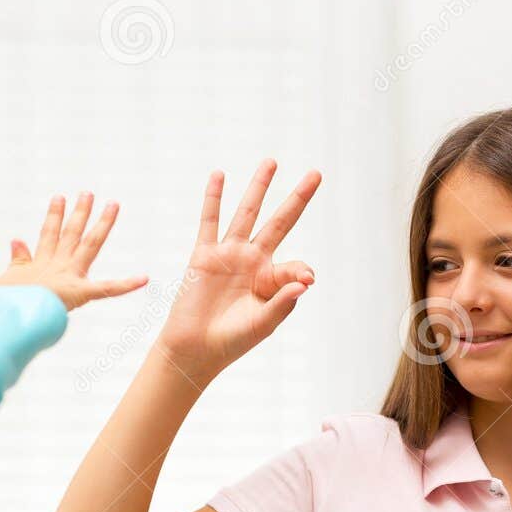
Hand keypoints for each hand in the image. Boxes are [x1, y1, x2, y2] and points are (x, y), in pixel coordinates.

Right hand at [0, 192, 147, 309]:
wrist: (10, 314)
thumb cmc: (8, 302)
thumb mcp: (11, 278)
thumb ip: (19, 259)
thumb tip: (17, 239)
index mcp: (41, 263)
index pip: (49, 234)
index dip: (54, 216)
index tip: (59, 198)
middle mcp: (57, 264)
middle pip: (72, 233)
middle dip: (80, 212)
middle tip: (88, 193)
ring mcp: (69, 275)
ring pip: (90, 244)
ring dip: (102, 224)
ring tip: (113, 204)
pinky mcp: (80, 292)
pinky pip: (107, 289)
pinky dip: (126, 285)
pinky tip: (145, 278)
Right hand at [155, 160, 320, 382]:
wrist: (195, 349)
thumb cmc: (231, 340)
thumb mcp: (263, 324)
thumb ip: (283, 303)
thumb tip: (306, 282)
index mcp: (271, 280)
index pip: (294, 264)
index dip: (302, 270)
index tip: (306, 280)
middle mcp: (253, 261)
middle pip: (279, 222)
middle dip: (297, 198)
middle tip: (316, 174)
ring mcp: (229, 255)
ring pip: (247, 213)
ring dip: (259, 187)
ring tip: (271, 162)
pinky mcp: (204, 255)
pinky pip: (210, 221)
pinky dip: (214, 198)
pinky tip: (219, 175)